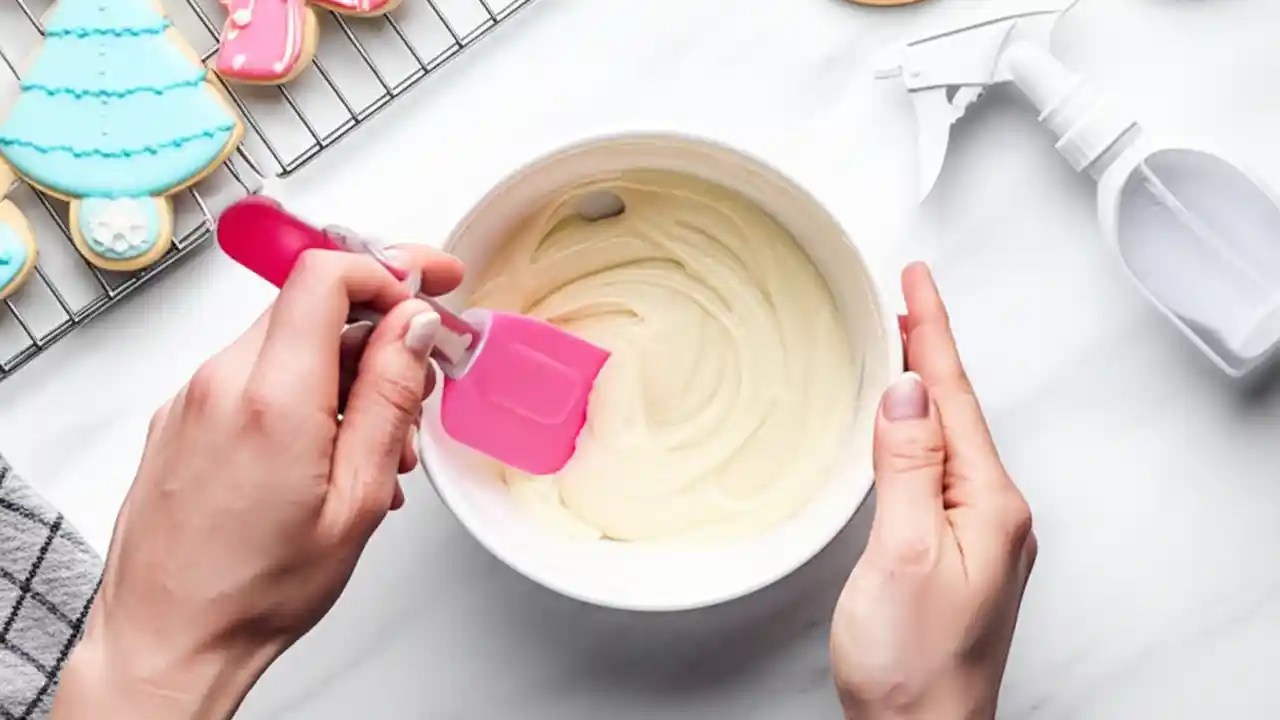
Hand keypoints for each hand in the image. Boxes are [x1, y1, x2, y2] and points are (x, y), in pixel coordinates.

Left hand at [53, 246, 463, 718]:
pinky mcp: (181, 417)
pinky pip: (254, 377)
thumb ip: (389, 398)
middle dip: (377, 330)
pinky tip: (328, 453)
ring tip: (375, 444)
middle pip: (311, 306)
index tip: (428, 285)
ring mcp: (192, 397)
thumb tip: (413, 325)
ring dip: (344, 370)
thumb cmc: (256, 590)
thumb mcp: (357, 499)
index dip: (388, 268)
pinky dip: (303, 394)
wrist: (168, 638)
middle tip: (417, 380)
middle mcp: (220, 382)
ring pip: (286, 342)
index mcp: (272, 397)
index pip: (326, 274)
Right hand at [830, 263, 1035, 719]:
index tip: (916, 279)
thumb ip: (908, 465)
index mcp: (987, 504)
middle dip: (931, 348)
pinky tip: (907, 427)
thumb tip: (908, 390)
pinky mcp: (956, 552)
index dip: (931, 332)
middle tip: (907, 296)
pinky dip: (921, 433)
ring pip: (949, 438)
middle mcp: (993, 514)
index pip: (955, 397)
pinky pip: (940, 469)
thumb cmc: (913, 665)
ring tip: (905, 344)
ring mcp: (978, 535)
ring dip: (928, 387)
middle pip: (958, 410)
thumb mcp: (903, 553)